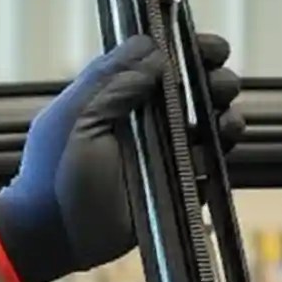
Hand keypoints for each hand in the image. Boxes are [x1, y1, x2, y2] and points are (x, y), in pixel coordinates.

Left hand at [0, 34, 243, 281]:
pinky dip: (223, 148)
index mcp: (120, 95)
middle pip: (195, 88)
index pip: (162, 61)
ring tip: (226, 117)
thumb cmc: (55, 172)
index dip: (190, 49)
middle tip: (221, 83)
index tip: (212, 48)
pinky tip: (223, 140)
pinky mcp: (179, 185)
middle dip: (216, 79)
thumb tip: (153, 47)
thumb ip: (110, 80)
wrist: (56, 234)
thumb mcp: (75, 117)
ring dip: (225, 112)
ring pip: (210, 123)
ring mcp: (165, 152)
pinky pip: (211, 162)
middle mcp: (147, 120)